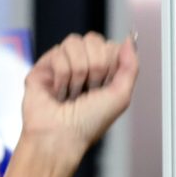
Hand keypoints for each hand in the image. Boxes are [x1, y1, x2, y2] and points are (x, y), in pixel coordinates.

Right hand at [18, 32, 139, 167]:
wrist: (60, 137)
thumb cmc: (88, 124)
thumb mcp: (121, 97)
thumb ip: (131, 66)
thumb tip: (130, 40)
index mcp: (103, 71)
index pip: (110, 45)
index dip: (109, 64)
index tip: (104, 86)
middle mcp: (83, 64)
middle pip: (93, 40)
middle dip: (94, 68)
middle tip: (88, 92)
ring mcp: (63, 63)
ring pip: (74, 42)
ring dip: (77, 74)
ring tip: (72, 94)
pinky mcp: (44, 65)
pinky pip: (57, 52)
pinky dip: (61, 77)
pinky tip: (58, 93)